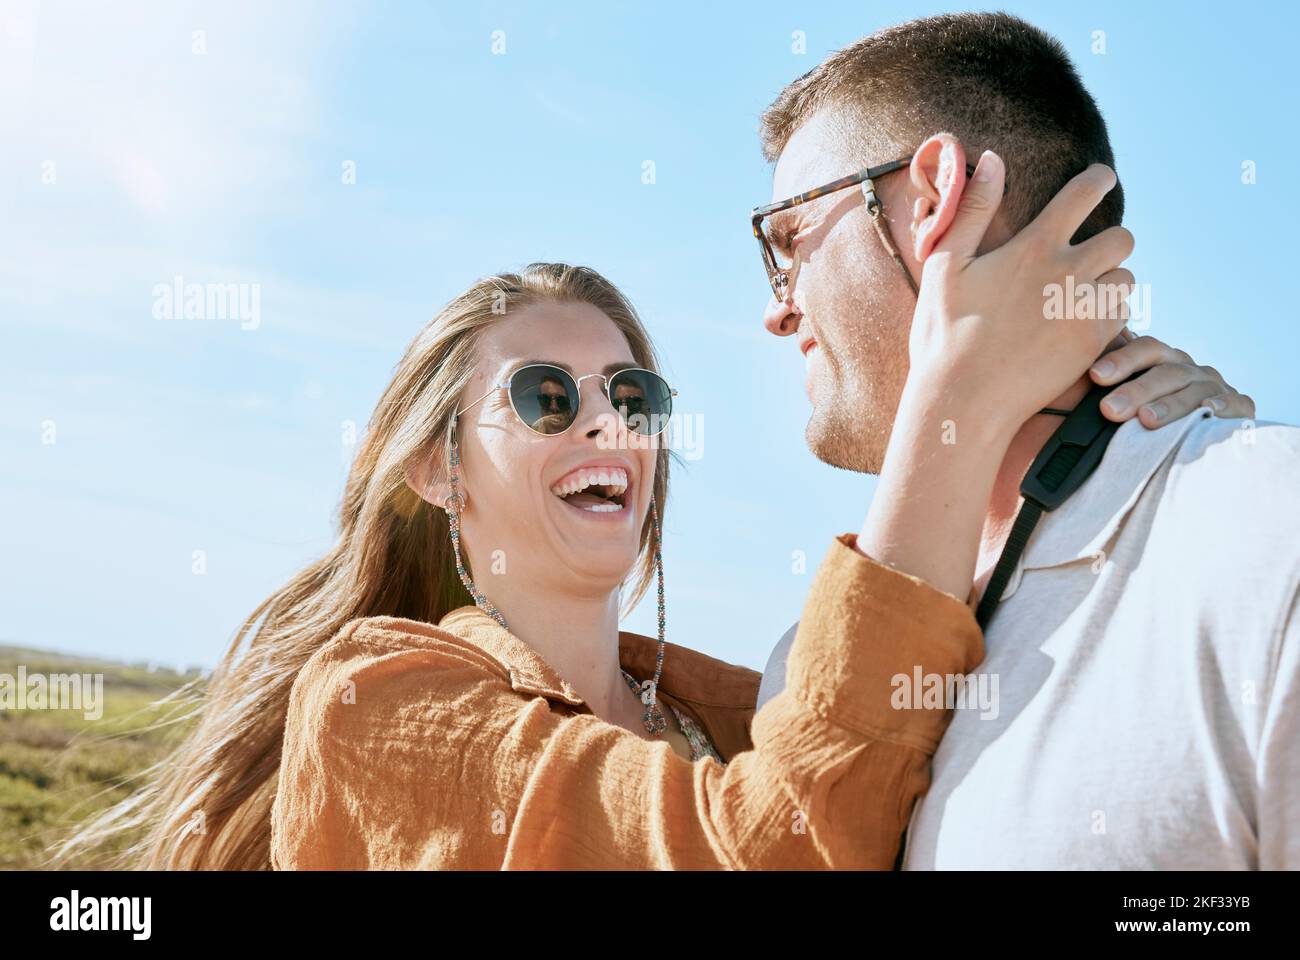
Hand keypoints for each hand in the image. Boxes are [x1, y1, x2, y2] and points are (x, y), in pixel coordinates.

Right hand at [860, 151, 1131, 599]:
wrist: (964, 400)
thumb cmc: (944, 334)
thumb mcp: (946, 266)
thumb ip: (971, 210)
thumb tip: (990, 158)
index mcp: (1034, 247)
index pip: (1085, 192)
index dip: (1098, 179)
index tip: (1101, 179)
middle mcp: (1068, 273)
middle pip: (1122, 236)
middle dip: (1109, 241)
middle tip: (1084, 257)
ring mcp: (1085, 311)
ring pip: (1126, 278)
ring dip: (1109, 281)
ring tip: (1078, 297)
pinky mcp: (1094, 345)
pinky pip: (1123, 316)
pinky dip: (1108, 316)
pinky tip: (1079, 326)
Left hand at [1089, 331, 1254, 426]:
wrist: (1202, 432)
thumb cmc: (1154, 413)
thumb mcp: (1132, 398)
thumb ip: (1110, 388)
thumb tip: (1068, 379)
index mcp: (1162, 360)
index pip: (1144, 349)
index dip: (1121, 359)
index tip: (1095, 375)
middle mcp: (1188, 369)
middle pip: (1164, 372)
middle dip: (1136, 390)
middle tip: (1109, 409)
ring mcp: (1214, 386)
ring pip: (1192, 391)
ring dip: (1169, 405)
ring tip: (1146, 419)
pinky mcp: (1239, 407)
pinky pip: (1232, 405)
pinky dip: (1220, 408)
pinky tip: (1209, 412)